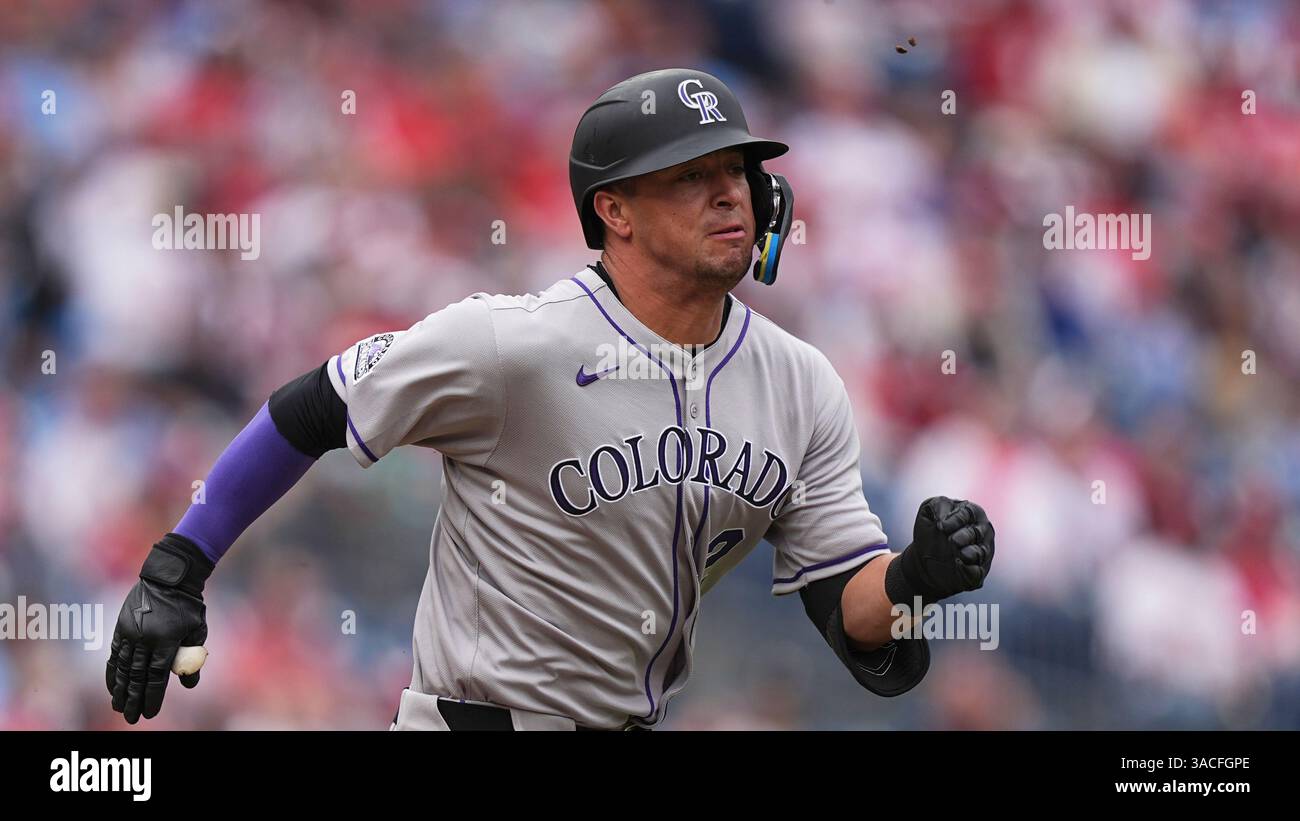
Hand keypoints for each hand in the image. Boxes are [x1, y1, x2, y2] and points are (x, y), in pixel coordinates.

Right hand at [106, 533, 213, 723]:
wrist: (169, 577)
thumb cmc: (188, 606)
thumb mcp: (197, 631)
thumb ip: (192, 659)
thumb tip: (189, 685)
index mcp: (166, 640)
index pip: (156, 676)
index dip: (152, 696)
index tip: (150, 712)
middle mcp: (145, 638)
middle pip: (136, 676)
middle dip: (133, 699)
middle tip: (132, 718)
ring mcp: (130, 633)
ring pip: (122, 667)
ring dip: (119, 690)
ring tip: (118, 707)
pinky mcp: (120, 628)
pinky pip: (114, 654)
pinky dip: (112, 672)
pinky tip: (111, 686)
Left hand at [890, 496, 994, 602]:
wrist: (923, 558)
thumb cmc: (930, 530)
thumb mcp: (928, 512)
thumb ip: (938, 506)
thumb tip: (944, 517)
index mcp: (972, 513)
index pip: (968, 514)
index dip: (955, 520)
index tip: (939, 526)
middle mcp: (982, 532)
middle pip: (977, 533)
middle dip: (965, 536)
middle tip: (952, 541)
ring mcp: (982, 552)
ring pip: (981, 553)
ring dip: (970, 554)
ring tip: (958, 555)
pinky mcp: (977, 571)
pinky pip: (977, 572)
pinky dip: (969, 570)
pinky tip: (958, 566)